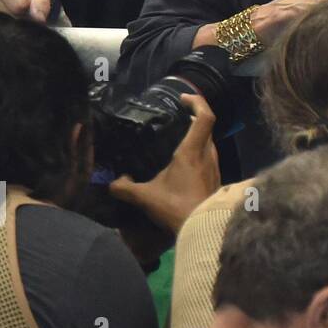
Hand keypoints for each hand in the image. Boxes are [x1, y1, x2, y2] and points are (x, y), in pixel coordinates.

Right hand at [0, 0, 52, 20]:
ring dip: (8, 24)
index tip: (28, 6)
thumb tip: (38, 19)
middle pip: (8, 18)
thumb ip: (41, 2)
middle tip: (20, 11)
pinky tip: (0, 18)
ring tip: (10, 13)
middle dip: (18, 18)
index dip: (28, 10)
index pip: (19, 6)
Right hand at [109, 93, 220, 233]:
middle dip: (194, 118)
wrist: (204, 229)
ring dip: (196, 138)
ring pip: (209, 144)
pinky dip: (198, 154)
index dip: (197, 102)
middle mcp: (208, 155)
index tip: (182, 98)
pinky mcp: (216, 180)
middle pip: (207, 128)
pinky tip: (182, 166)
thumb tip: (111, 183)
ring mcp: (215, 168)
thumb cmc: (176, 207)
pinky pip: (208, 158)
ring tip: (176, 140)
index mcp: (192, 152)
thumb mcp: (145, 197)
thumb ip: (125, 188)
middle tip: (177, 117)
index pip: (205, 117)